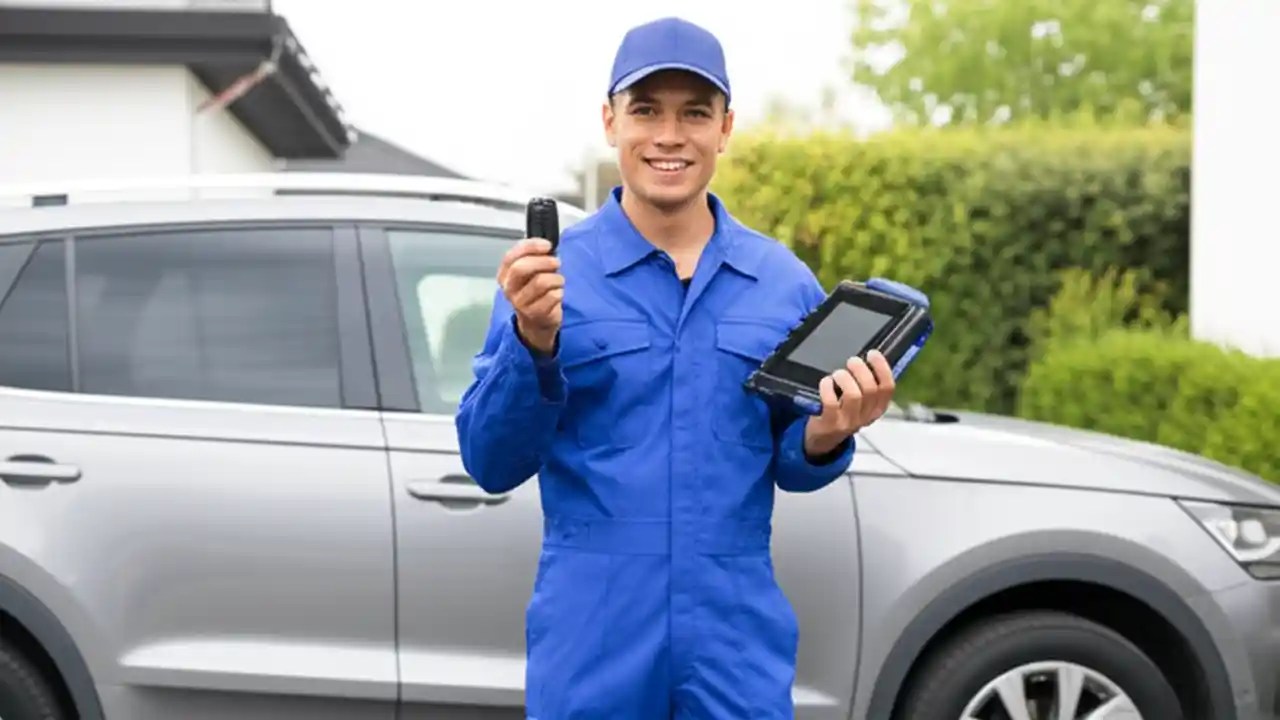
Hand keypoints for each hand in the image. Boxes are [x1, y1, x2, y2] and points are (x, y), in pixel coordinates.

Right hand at [497, 238, 562, 353]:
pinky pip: (553, 296)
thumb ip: (533, 258)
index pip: (511, 256)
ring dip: (556, 278)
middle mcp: (509, 289)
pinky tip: (557, 294)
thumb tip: (546, 246)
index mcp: (504, 275)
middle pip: (522, 268)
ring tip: (558, 281)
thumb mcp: (529, 274)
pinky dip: (560, 292)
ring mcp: (520, 303)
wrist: (536, 322)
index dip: (530, 247)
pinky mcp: (535, 314)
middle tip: (556, 263)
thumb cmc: (534, 293)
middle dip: (543, 261)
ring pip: (541, 282)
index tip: (547, 245)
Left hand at [804, 350, 895, 455]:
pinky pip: (831, 402)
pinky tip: (826, 382)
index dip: (882, 368)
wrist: (824, 438)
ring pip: (853, 395)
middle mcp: (866, 416)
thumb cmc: (843, 412)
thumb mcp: (861, 403)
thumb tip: (868, 358)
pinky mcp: (830, 423)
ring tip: (838, 373)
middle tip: (851, 361)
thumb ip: (866, 384)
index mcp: (878, 408)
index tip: (872, 353)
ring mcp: (848, 422)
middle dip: (860, 370)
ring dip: (844, 378)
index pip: (888, 387)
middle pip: (870, 389)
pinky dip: (827, 387)